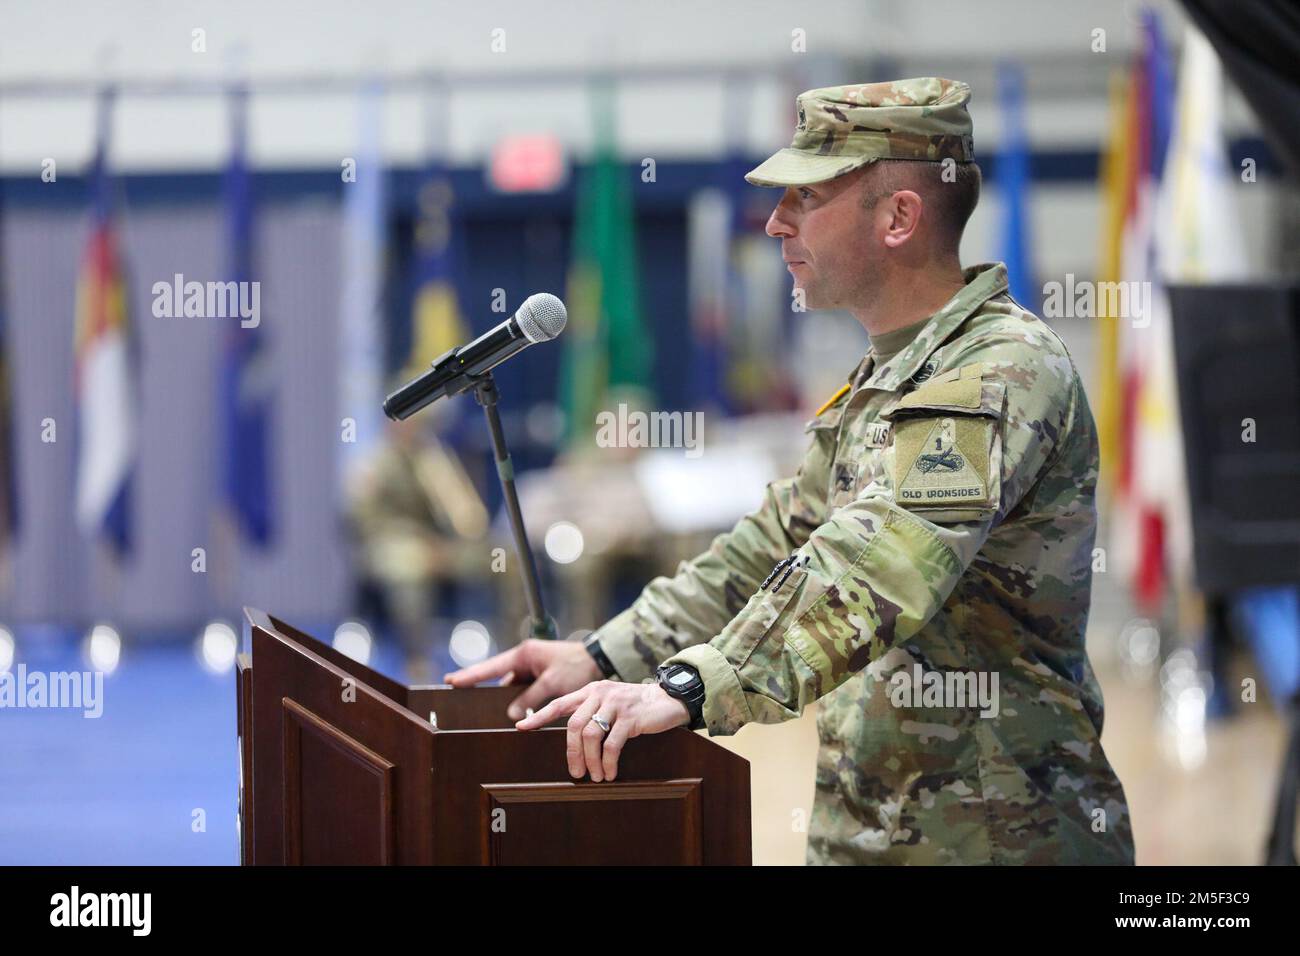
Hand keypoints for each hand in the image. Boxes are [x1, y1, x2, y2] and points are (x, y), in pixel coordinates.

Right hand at [443, 639, 600, 719]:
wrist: (600, 660)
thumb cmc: (578, 666)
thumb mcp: (553, 684)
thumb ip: (531, 698)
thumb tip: (511, 715)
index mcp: (524, 654)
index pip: (490, 667)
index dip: (470, 675)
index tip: (450, 681)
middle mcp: (525, 659)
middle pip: (497, 677)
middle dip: (480, 686)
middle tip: (457, 692)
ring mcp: (532, 667)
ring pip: (511, 686)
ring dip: (505, 698)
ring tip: (485, 710)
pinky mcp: (540, 675)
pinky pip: (523, 689)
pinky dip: (520, 700)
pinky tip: (515, 713)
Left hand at [514, 680, 689, 781]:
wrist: (667, 699)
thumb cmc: (635, 706)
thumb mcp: (610, 703)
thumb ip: (591, 712)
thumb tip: (574, 739)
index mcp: (590, 691)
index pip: (559, 703)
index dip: (539, 716)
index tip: (522, 727)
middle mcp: (599, 694)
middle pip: (574, 725)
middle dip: (572, 753)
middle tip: (576, 773)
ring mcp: (615, 703)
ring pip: (591, 735)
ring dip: (591, 761)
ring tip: (596, 776)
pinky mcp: (630, 716)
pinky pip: (612, 743)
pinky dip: (608, 761)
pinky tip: (611, 772)